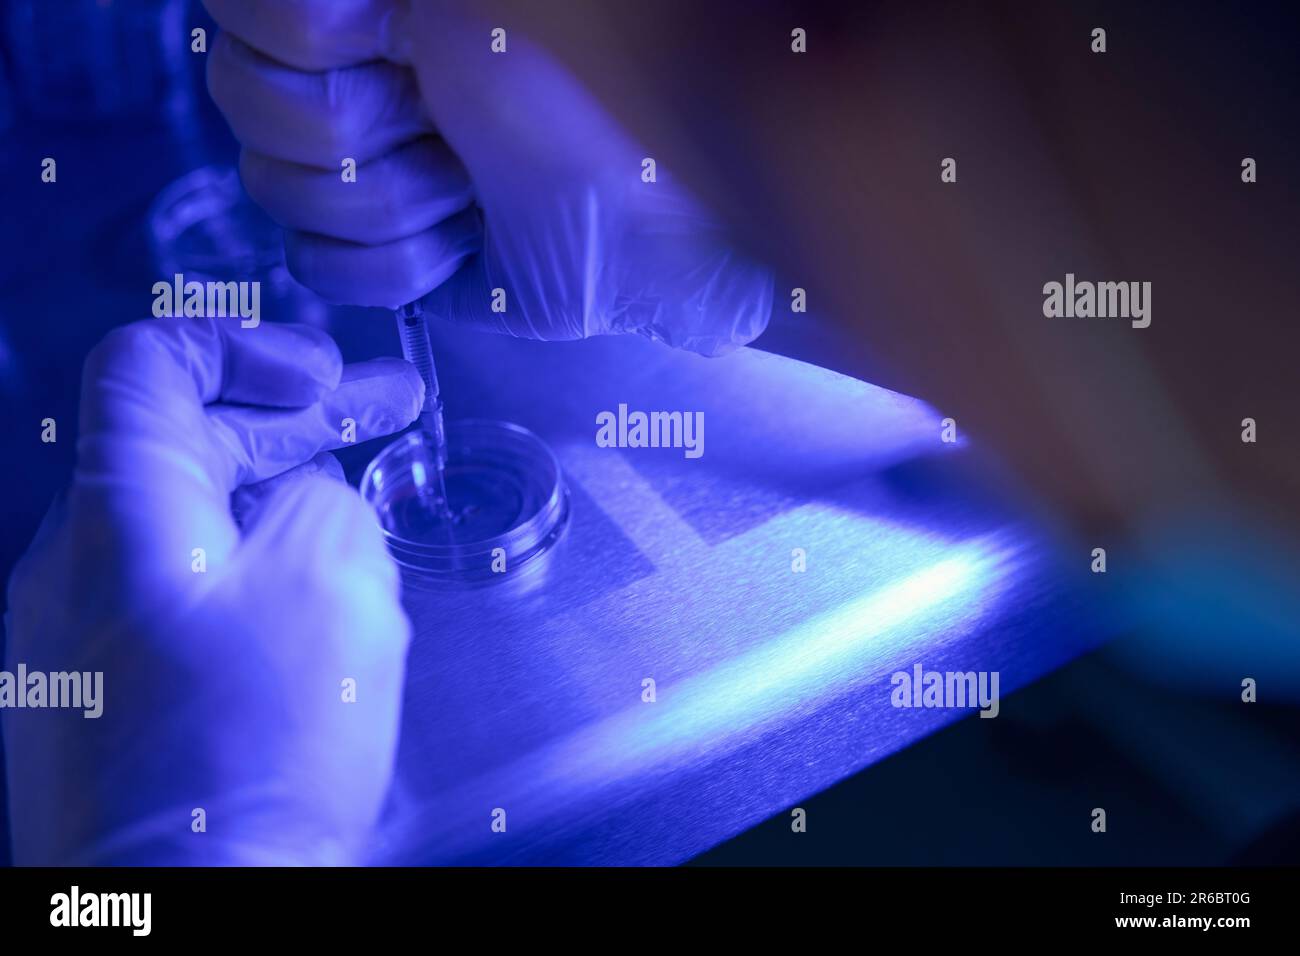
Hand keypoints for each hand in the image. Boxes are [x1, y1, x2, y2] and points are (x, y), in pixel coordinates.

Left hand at [3, 319, 421, 864]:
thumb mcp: (331, 585)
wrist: (186, 914)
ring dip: (286, 501)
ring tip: (372, 517)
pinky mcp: (103, 700)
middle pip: (183, 443)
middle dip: (298, 420)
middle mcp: (74, 565)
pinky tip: (327, 610)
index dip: (246, 345)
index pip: (149, 362)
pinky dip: (256, 574)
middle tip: (391, 407)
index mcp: (118, 512)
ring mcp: (79, 638)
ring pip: (192, 526)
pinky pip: (182, 601)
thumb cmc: (251, 759)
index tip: (326, 375)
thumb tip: (309, 504)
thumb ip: (327, 502)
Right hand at [203, 0, 772, 355]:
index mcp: (360, 9)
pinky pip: (319, 268)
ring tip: (475, 182)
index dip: (306, 37)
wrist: (665, 221)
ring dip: (395, 197)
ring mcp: (360, 171)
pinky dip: (405, 262)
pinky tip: (467, 238)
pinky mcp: (382, 257)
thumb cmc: (591, 90)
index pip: (240, 16)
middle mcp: (348, 79)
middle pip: (246, 105)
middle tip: (448, 117)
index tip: (393, 35)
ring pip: (278, 192)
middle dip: (355, 122)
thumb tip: (307, 4)